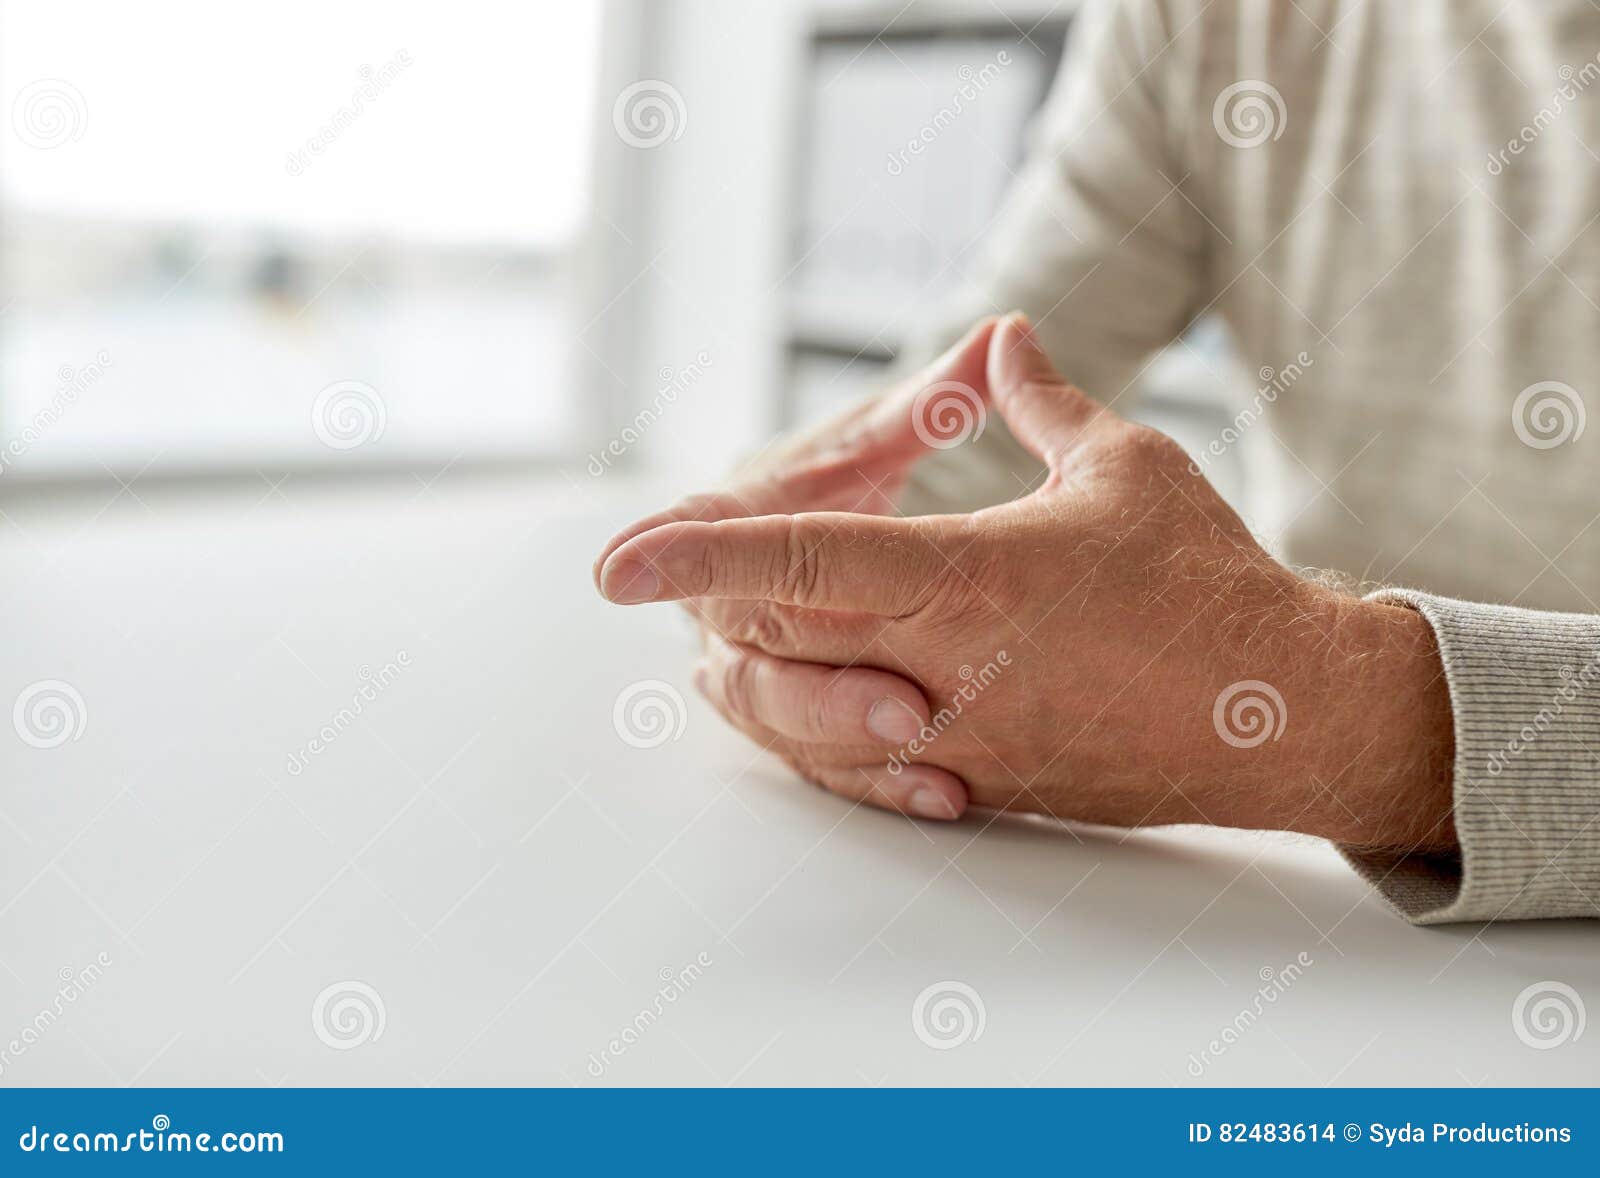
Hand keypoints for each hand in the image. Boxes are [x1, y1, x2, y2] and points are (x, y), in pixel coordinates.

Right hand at [593, 321, 1006, 820]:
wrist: (838, 555)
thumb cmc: (847, 483)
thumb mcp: (881, 438)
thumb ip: (931, 401)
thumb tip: (1001, 334)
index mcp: (738, 524)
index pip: (696, 538)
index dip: (665, 552)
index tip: (619, 568)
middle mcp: (734, 613)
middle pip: (745, 661)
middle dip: (809, 687)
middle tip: (895, 702)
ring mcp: (765, 678)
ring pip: (781, 725)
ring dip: (846, 741)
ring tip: (927, 747)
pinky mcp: (804, 730)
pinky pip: (828, 766)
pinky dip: (879, 780)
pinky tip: (942, 792)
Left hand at [598, 315, 1456, 850]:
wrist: (1282, 714)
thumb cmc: (1208, 580)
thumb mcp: (1124, 466)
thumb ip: (1038, 401)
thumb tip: (1003, 338)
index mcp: (968, 577)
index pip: (800, 561)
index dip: (698, 556)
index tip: (616, 561)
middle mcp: (943, 666)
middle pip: (776, 641)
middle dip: (709, 604)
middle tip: (664, 572)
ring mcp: (957, 737)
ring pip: (804, 720)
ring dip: (755, 676)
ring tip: (723, 640)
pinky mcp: (981, 782)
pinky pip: (867, 771)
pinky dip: (821, 735)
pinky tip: (810, 710)